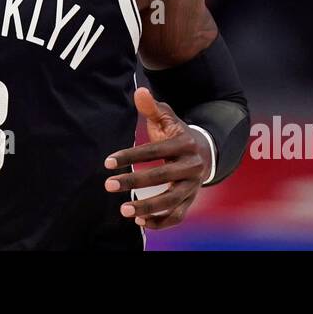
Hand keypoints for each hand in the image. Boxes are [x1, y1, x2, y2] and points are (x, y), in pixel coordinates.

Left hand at [102, 86, 211, 229]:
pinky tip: (139, 222)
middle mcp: (192, 167)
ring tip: (123, 210)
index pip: (154, 151)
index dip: (130, 155)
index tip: (107, 162)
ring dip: (147, 208)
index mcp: (185, 144)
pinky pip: (177, 216)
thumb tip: (139, 91)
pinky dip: (160, 222)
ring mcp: (193, 186)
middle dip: (134, 182)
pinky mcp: (191, 200)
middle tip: (108, 185)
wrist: (204, 151)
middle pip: (162, 177)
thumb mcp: (167, 119)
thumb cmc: (176, 134)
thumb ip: (152, 108)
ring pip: (172, 201)